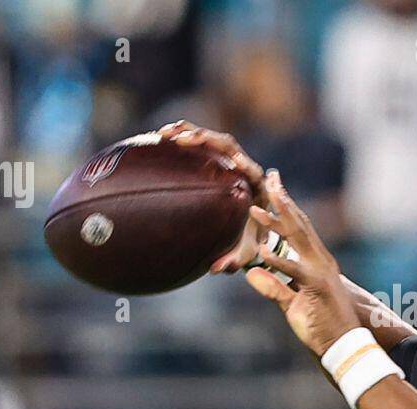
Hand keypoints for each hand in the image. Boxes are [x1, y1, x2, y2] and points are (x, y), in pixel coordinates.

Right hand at [156, 119, 267, 272]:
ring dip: (190, 133)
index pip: (249, 167)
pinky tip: (160, 138)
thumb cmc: (252, 242)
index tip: (232, 160)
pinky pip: (201, 147)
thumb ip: (234, 260)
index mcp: (256, 186)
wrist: (256, 232)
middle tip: (179, 139)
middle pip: (227, 144)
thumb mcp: (245, 252)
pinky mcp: (217, 162)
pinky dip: (183, 139)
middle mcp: (245, 168)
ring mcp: (231, 162)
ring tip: (164, 133)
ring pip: (212, 140)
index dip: (239, 161)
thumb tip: (215, 269)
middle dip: (204, 138)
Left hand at [245, 170, 361, 356]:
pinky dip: (278, 261)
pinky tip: (262, 252)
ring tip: (255, 208)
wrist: (344, 345)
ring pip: (296, 241)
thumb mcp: (291, 305)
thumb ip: (273, 288)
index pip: (299, 228)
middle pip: (298, 224)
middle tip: (268, 178)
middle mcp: (320, 262)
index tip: (272, 186)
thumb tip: (253, 274)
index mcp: (316, 262)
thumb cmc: (320, 327)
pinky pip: (294, 271)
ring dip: (275, 224)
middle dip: (282, 200)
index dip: (286, 206)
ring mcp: (320, 272)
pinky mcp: (317, 288)